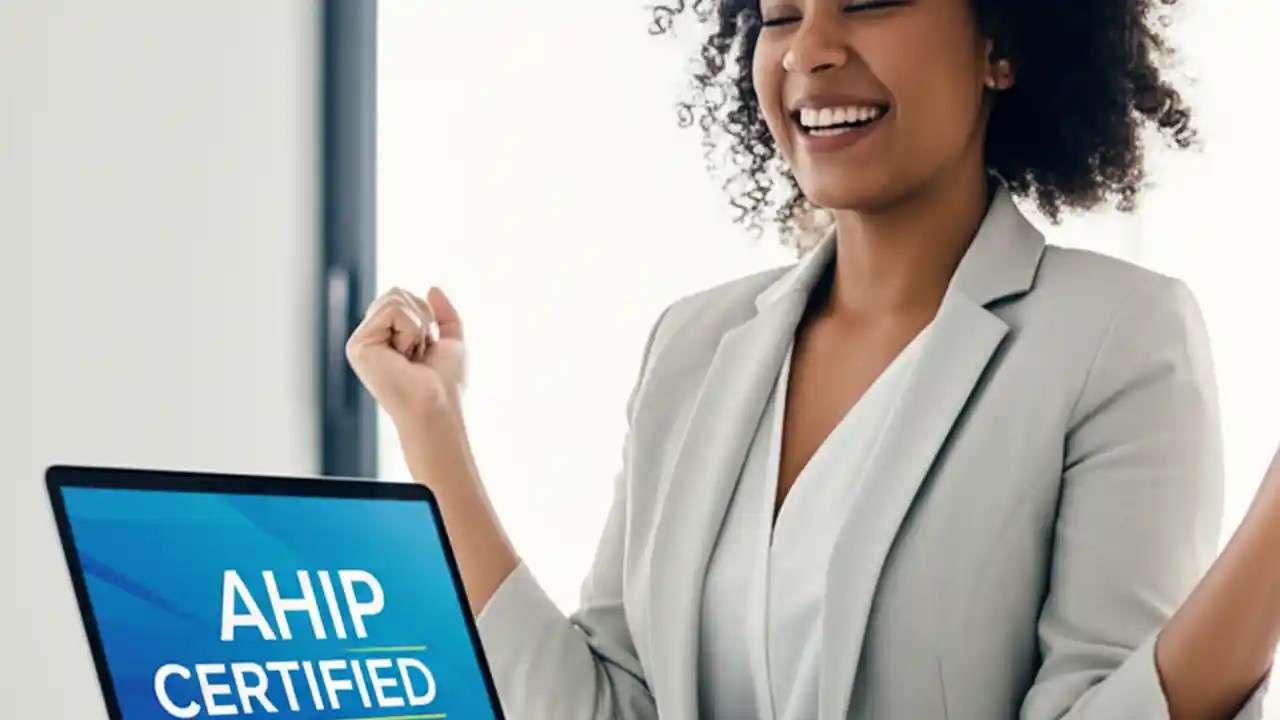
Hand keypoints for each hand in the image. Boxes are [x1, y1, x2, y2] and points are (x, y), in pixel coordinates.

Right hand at [345, 286, 466, 430]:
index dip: (424, 316)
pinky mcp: (358, 345)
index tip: (426, 349)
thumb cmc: (445, 384)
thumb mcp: (452, 342)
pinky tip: (403, 356)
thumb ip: (444, 315)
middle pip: (396, 293)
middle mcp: (368, 339)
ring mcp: (360, 342)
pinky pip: (392, 310)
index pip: (401, 297)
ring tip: (411, 356)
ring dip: (416, 326)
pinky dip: (410, 330)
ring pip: (394, 299)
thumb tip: (432, 288)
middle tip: (419, 353)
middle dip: (421, 318)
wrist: (437, 406)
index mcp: (385, 338)